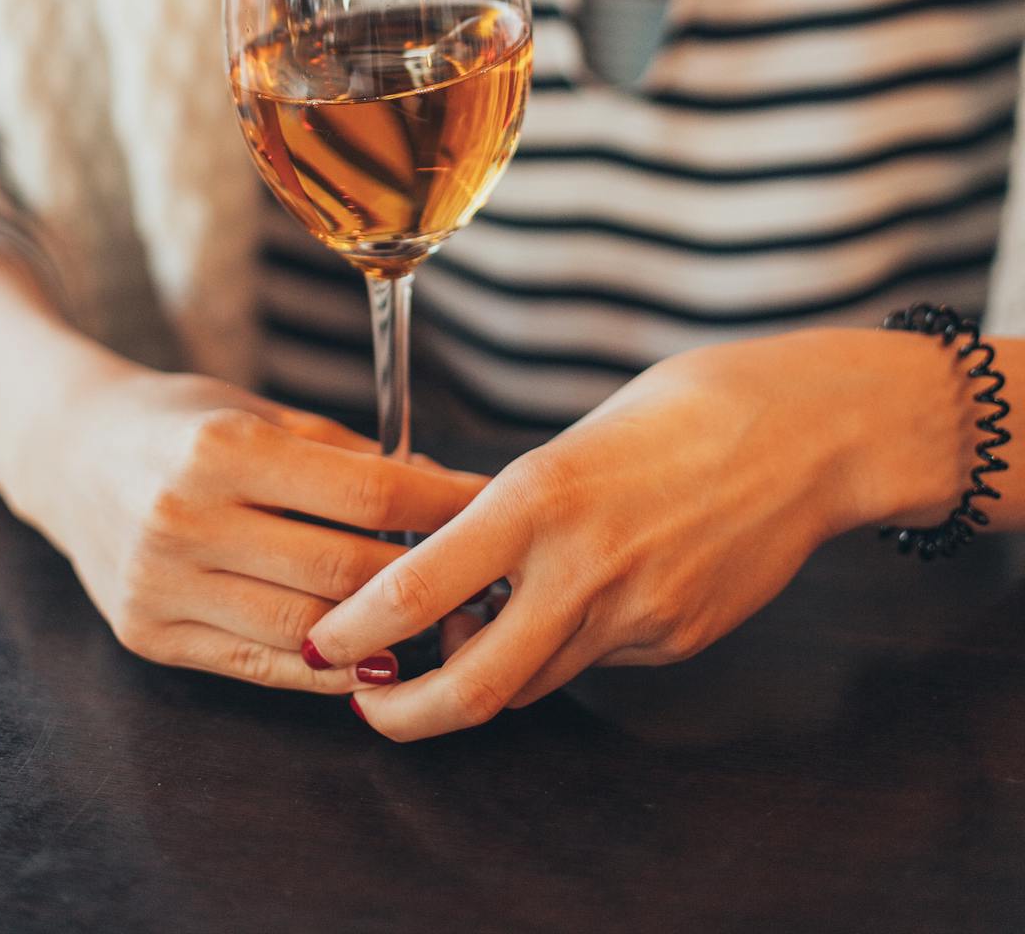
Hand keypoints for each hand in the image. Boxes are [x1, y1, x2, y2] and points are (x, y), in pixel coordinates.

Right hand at [23, 366, 486, 693]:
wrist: (67, 454)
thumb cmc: (179, 423)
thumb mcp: (256, 411)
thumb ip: (344, 454)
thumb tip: (441, 486)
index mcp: (223, 448)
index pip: (366, 490)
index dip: (441, 502)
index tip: (488, 505)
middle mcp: (185, 518)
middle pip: (343, 569)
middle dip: (423, 577)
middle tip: (477, 576)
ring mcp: (161, 585)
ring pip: (305, 630)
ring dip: (381, 635)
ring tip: (435, 624)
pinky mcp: (148, 636)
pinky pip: (256, 666)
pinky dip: (322, 669)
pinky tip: (368, 660)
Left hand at [306, 330, 907, 739]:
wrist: (804, 433)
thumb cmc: (678, 412)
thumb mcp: (572, 443)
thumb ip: (511, 510)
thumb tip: (452, 564)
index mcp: (538, 496)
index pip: (415, 589)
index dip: (355, 632)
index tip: (323, 644)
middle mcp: (581, 566)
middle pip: (470, 685)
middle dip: (405, 715)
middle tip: (370, 708)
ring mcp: (636, 614)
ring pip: (532, 679)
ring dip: (489, 670)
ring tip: (479, 622)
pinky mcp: (677, 640)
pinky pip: (597, 661)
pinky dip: (569, 643)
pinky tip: (593, 588)